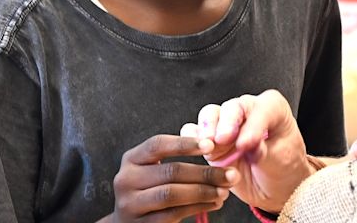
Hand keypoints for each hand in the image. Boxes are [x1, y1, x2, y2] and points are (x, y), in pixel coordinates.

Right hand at [110, 134, 236, 222]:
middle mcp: (125, 180)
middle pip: (170, 171)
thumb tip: (212, 144)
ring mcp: (130, 204)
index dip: (185, 144)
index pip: (157, 144)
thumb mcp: (154, 168)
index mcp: (131, 159)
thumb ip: (175, 154)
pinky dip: (198, 207)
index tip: (212, 145)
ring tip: (224, 191)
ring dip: (204, 191)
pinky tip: (214, 203)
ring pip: (172, 194)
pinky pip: (174, 213)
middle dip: (205, 172)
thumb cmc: (150, 189)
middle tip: (231, 174)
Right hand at [183, 90, 314, 211]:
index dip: (253, 124)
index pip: (262, 108)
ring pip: (210, 115)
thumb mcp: (281, 159)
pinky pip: (194, 132)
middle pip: (232, 107)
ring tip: (208, 146)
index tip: (247, 144)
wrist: (275, 188)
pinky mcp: (210, 141)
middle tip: (223, 140)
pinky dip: (191, 139)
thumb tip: (245, 143)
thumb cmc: (284, 167)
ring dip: (206, 129)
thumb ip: (264, 150)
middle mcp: (247, 111)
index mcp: (271, 108)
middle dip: (226, 123)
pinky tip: (194, 149)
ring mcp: (226, 124)